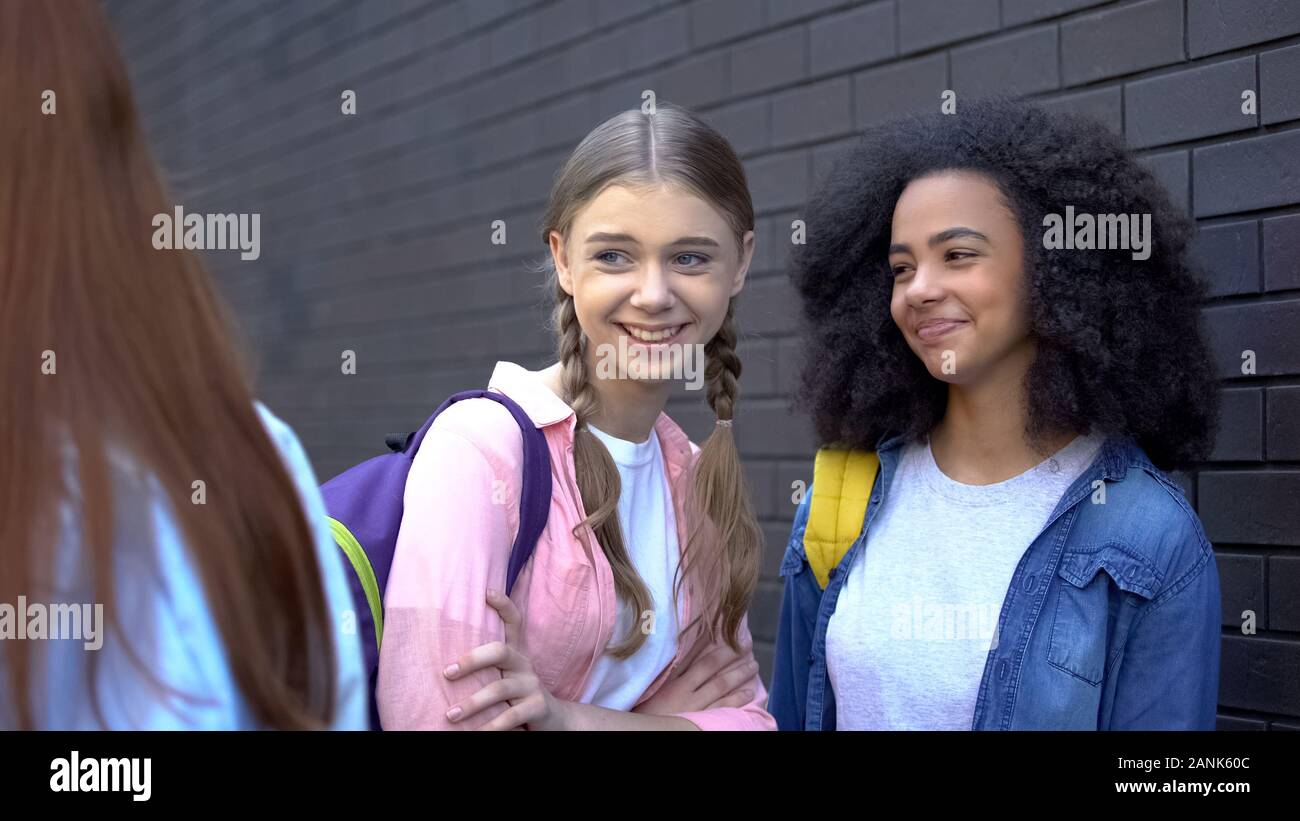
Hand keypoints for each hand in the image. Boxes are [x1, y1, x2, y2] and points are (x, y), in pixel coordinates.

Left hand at [442, 589, 568, 730]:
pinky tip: (476, 734)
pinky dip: (490, 727)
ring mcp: (532, 685)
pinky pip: (511, 717)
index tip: (486, 592)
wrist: (555, 720)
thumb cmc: (517, 695)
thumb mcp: (506, 675)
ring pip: (499, 689)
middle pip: (500, 651)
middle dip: (472, 659)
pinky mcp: (538, 707)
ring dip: (472, 703)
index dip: (503, 605)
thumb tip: (442, 662)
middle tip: (446, 673)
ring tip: (450, 715)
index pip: (513, 621)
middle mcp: (524, 664)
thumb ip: (486, 665)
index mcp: (515, 653)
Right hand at [632, 639, 758, 716]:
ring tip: (753, 665)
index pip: (694, 657)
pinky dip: (737, 699)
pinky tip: (749, 692)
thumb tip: (683, 649)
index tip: (726, 633)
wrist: (646, 732)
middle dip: (730, 655)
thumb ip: (668, 671)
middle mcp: (683, 691)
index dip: (711, 644)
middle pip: (711, 668)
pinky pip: (723, 708)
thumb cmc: (647, 711)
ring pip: (721, 686)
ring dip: (739, 674)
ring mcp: (694, 706)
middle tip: (747, 644)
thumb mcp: (654, 688)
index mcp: (670, 681)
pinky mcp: (701, 720)